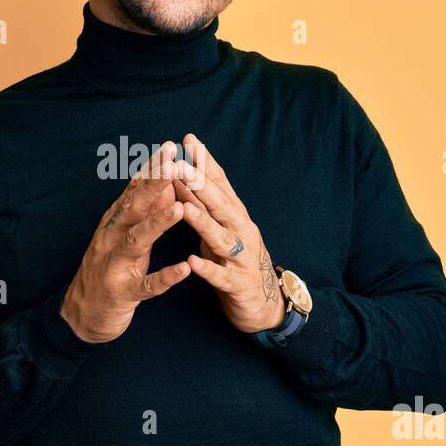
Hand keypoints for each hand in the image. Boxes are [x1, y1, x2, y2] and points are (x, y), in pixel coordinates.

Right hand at [60, 140, 190, 342]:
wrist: (81, 316)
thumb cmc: (109, 270)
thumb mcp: (124, 236)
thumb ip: (142, 212)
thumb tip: (162, 183)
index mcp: (114, 222)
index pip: (134, 190)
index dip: (152, 169)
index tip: (172, 148)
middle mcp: (111, 239)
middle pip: (133, 208)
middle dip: (154, 185)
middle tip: (174, 164)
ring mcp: (114, 266)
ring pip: (136, 241)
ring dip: (157, 224)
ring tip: (179, 208)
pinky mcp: (123, 294)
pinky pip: (146, 286)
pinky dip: (165, 277)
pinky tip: (184, 269)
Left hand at [172, 133, 286, 333]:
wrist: (264, 305)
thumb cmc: (236, 260)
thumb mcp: (221, 228)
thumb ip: (206, 204)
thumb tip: (185, 173)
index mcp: (235, 216)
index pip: (220, 184)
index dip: (205, 162)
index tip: (188, 140)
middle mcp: (242, 231)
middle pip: (221, 205)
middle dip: (200, 184)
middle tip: (180, 165)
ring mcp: (241, 258)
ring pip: (221, 237)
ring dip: (203, 221)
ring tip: (184, 207)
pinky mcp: (238, 285)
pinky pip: (221, 277)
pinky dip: (207, 269)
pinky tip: (192, 262)